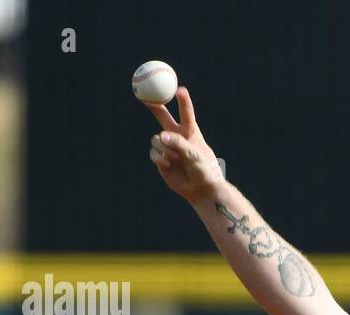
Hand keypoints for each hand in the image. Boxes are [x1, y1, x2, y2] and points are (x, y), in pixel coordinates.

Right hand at [144, 87, 223, 201]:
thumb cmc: (204, 170)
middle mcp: (177, 136)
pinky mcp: (160, 158)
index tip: (180, 90)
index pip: (186, 113)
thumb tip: (161, 136)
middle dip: (154, 105)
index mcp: (190, 132)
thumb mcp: (194, 155)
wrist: (200, 189)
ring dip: (163, 148)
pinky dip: (159, 158)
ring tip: (175, 159)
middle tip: (145, 94)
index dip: (182, 101)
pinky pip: (153, 152)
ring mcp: (168, 147)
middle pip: (163, 116)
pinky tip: (168, 165)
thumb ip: (179, 144)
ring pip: (156, 139)